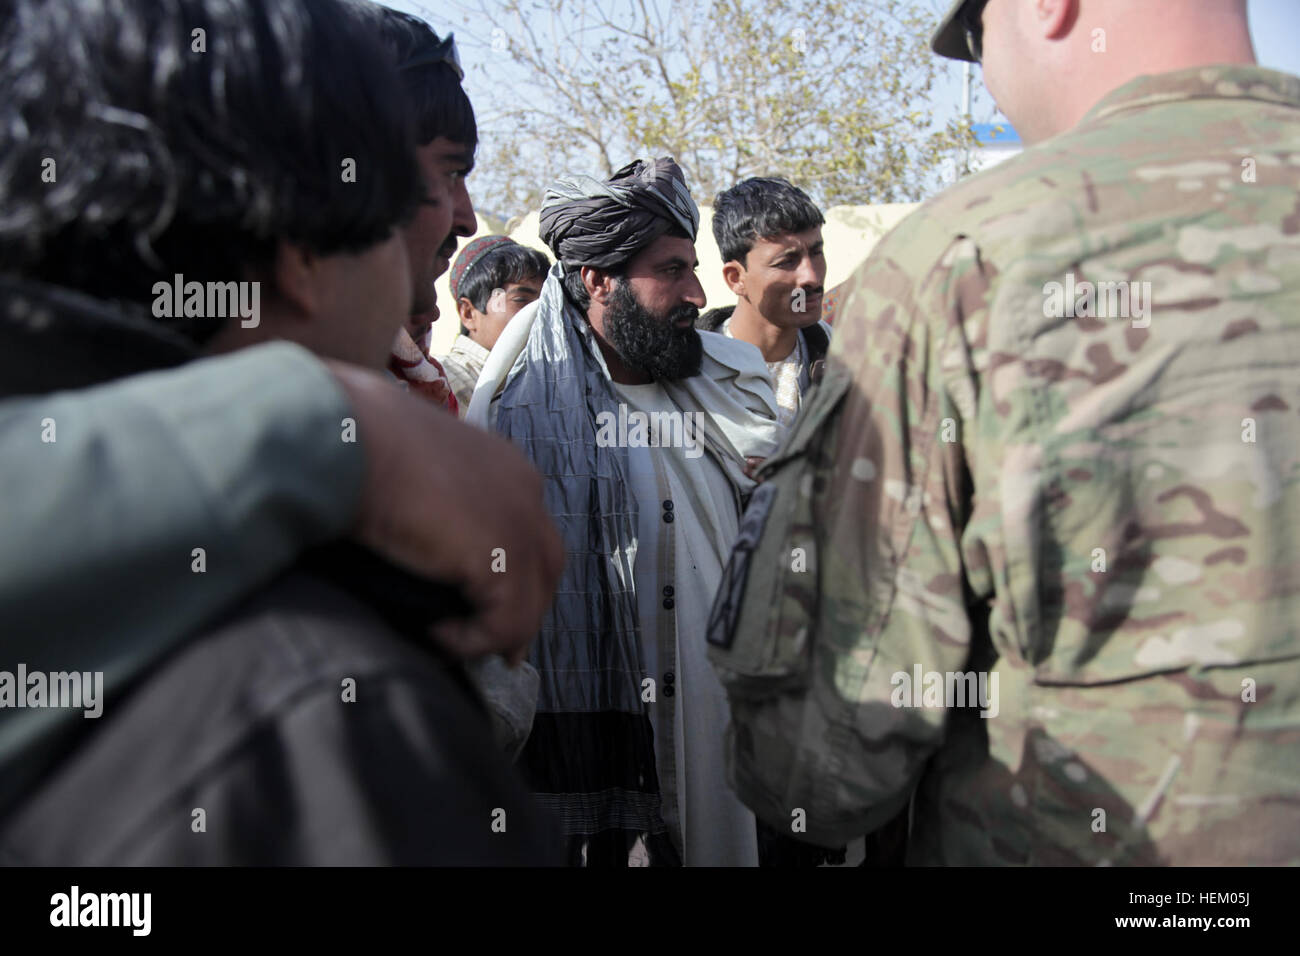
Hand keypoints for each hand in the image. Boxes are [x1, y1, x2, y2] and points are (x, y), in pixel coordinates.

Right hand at [327, 361, 563, 664]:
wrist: (346, 440)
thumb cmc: (358, 444)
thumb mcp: (411, 470)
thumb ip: (432, 502)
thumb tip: (417, 535)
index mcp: (505, 468)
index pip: (528, 531)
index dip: (512, 574)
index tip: (484, 608)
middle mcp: (525, 492)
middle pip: (545, 566)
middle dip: (522, 607)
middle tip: (492, 645)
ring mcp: (521, 524)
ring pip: (532, 601)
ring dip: (497, 631)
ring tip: (454, 642)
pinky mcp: (504, 558)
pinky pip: (508, 623)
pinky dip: (474, 641)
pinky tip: (436, 635)